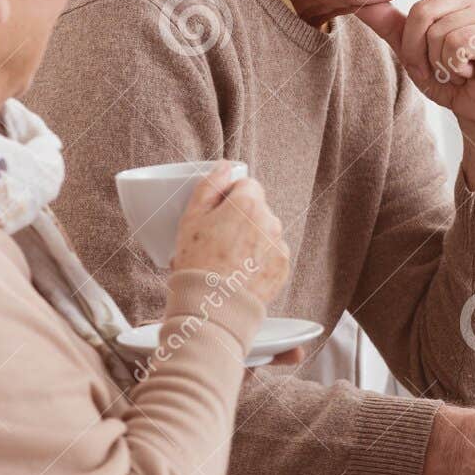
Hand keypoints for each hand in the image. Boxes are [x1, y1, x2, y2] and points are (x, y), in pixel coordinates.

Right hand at [170, 161, 289, 304]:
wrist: (211, 307)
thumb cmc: (197, 263)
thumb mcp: (191, 218)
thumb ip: (210, 186)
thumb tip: (225, 167)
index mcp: (248, 204)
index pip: (247, 185)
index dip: (229, 197)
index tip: (217, 214)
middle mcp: (270, 222)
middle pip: (258, 209)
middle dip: (240, 218)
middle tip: (217, 240)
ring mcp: (279, 245)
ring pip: (265, 232)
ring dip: (251, 239)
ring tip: (227, 259)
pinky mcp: (283, 267)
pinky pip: (271, 255)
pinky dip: (259, 260)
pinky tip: (239, 271)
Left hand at [356, 0, 474, 123]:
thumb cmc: (449, 78)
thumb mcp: (411, 48)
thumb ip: (390, 24)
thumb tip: (361, 2)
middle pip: (422, 12)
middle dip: (417, 48)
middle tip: (434, 66)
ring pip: (437, 32)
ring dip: (437, 62)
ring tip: (455, 69)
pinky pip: (455, 45)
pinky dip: (454, 67)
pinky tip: (469, 72)